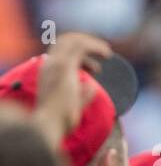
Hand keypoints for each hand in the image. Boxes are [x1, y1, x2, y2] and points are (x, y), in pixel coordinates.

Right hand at [31, 32, 111, 149]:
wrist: (49, 124)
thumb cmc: (60, 121)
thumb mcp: (73, 105)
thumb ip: (83, 95)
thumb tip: (93, 86)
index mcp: (48, 73)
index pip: (62, 55)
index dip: (81, 59)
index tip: (96, 70)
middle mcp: (49, 65)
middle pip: (65, 43)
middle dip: (85, 43)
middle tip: (104, 53)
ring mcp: (55, 64)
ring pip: (72, 41)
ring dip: (92, 43)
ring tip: (108, 53)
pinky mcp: (64, 65)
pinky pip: (80, 46)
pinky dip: (94, 46)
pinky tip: (107, 54)